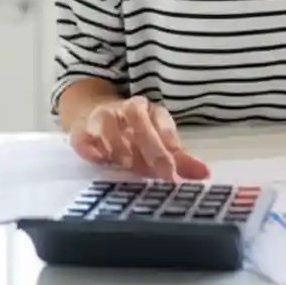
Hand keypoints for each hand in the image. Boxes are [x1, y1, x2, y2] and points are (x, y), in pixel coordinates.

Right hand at [68, 96, 209, 180]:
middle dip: (152, 147)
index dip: (171, 149)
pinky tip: (100, 160)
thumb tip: (205, 175)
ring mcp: (103, 117)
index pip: (164, 127)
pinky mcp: (81, 130)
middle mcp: (128, 109)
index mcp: (151, 111)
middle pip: (140, 120)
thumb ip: (180, 160)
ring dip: (120, 145)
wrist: (92, 113)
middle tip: (162, 172)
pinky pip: (84, 138)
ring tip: (128, 163)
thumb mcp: (158, 141)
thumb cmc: (132, 131)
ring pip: (110, 125)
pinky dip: (92, 149)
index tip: (176, 173)